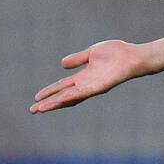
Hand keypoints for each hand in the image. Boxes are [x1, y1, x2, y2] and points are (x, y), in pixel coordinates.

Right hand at [30, 40, 148, 112]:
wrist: (132, 57)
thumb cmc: (116, 53)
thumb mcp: (91, 53)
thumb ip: (77, 59)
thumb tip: (62, 64)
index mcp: (83, 77)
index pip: (62, 86)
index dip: (49, 92)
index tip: (36, 98)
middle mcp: (85, 85)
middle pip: (62, 96)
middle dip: (47, 103)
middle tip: (32, 110)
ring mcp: (91, 88)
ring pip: (68, 98)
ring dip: (54, 104)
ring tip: (40, 109)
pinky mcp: (98, 88)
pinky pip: (80, 94)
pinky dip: (68, 98)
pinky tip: (58, 101)